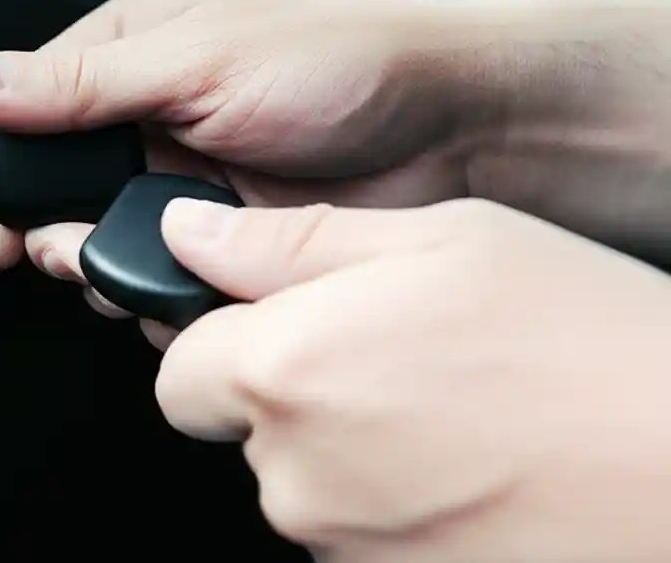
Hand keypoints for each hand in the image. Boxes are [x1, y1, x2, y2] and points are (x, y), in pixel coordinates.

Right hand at [0, 0, 670, 308]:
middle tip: (60, 250)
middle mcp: (145, 121)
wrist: (459, 129)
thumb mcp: (198, 61)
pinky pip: (156, 284)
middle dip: (43, 231)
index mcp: (126, 56)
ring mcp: (180, 187)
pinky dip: (154, 298)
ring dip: (98, 268)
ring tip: (125, 264)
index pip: (18, 112)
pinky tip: (177, 290)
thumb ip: (79, 83)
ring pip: (97, 246)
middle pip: (48, 191)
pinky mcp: (218, 243)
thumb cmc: (344, 61)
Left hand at [155, 197, 670, 561]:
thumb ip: (290, 242)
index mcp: (285, 372)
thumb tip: (188, 234)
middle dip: (295, 396)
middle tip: (400, 360)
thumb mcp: (441, 240)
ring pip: (305, 485)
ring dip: (353, 450)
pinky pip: (359, 535)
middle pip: (244, 431)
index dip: (225, 345)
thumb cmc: (587, 345)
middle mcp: (294, 475)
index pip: (179, 372)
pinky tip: (471, 466)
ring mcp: (342, 547)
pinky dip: (396, 505)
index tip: (288, 328)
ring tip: (456, 412)